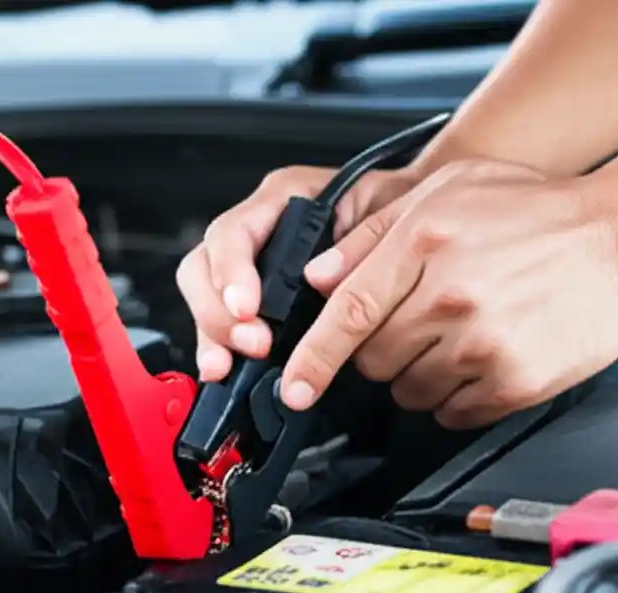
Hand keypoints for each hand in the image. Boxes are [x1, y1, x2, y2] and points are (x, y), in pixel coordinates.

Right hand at [176, 165, 419, 381]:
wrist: (414, 221)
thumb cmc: (400, 211)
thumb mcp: (385, 217)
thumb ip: (354, 244)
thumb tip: (320, 279)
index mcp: (284, 197)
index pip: (234, 232)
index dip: (232, 273)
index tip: (247, 308)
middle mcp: (258, 227)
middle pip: (203, 266)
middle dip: (217, 312)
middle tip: (251, 343)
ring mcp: (251, 262)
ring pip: (202, 294)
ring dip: (212, 334)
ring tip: (225, 365)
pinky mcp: (255, 297)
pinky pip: (220, 319)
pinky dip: (218, 347)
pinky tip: (223, 369)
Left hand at [279, 159, 617, 428]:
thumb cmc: (540, 212)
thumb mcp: (449, 190)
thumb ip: (375, 232)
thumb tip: (320, 275)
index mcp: (425, 242)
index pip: (346, 313)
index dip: (311, 359)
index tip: (294, 389)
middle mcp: (449, 296)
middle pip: (374, 360)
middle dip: (381, 351)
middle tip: (418, 324)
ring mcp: (483, 344)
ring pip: (411, 391)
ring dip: (421, 374)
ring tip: (462, 335)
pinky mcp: (514, 381)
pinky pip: (455, 412)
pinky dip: (458, 396)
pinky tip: (485, 356)